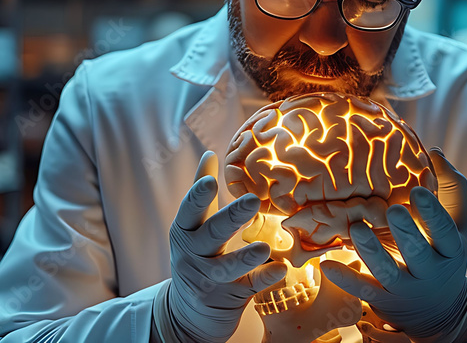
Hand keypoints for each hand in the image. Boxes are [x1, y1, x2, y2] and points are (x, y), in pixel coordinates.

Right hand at [156, 151, 287, 342]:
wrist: (188, 312)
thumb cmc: (197, 256)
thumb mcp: (193, 226)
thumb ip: (202, 192)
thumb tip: (209, 154)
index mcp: (185, 231)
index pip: (189, 212)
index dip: (198, 196)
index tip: (210, 181)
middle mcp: (194, 255)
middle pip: (210, 235)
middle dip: (230, 218)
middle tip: (252, 201)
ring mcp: (211, 278)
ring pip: (226, 267)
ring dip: (245, 257)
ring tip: (265, 248)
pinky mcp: (230, 296)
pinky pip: (249, 287)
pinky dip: (264, 278)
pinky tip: (281, 269)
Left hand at [320, 148, 466, 342]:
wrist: (440, 309)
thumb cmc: (444, 250)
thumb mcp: (458, 223)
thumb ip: (451, 187)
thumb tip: (434, 151)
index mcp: (450, 248)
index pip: (444, 231)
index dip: (432, 213)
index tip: (418, 192)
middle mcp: (431, 270)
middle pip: (418, 252)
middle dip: (405, 232)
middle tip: (391, 211)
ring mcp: (406, 287)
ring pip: (388, 272)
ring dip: (371, 252)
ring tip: (355, 229)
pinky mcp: (384, 299)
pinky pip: (364, 290)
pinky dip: (345, 279)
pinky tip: (326, 264)